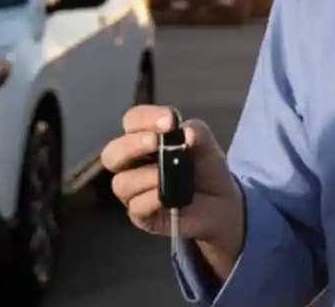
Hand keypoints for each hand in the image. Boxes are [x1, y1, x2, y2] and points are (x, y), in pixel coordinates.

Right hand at [101, 105, 244, 275]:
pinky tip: (170, 198)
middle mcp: (133, 164)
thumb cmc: (207, 169)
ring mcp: (135, 191)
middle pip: (112, 153)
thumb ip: (198, 132)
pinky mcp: (142, 215)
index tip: (170, 121)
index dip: (146, 118)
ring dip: (147, 176)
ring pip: (121, 182)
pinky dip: (153, 199)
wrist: (222, 203)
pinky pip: (136, 206)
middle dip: (132, 145)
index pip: (132, 121)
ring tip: (170, 175)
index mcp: (145, 139)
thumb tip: (187, 133)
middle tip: (154, 142)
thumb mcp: (207, 145)